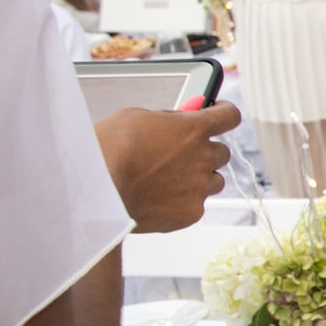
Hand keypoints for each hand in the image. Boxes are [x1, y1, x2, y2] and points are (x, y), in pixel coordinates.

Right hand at [93, 102, 240, 232]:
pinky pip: (195, 204)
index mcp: (193, 129)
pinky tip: (158, 199)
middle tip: (182, 155)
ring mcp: (200, 187)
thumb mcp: (136, 117)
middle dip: (205, 152)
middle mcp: (204, 157)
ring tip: (167, 180)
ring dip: (199, 178)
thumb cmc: (108, 150)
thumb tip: (177, 121)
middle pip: (221, 152)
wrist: (96, 190)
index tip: (222, 114)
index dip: (225, 114)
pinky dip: (182, 201)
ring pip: (214, 181)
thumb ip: (166, 119)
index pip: (229, 115)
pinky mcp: (192, 212)